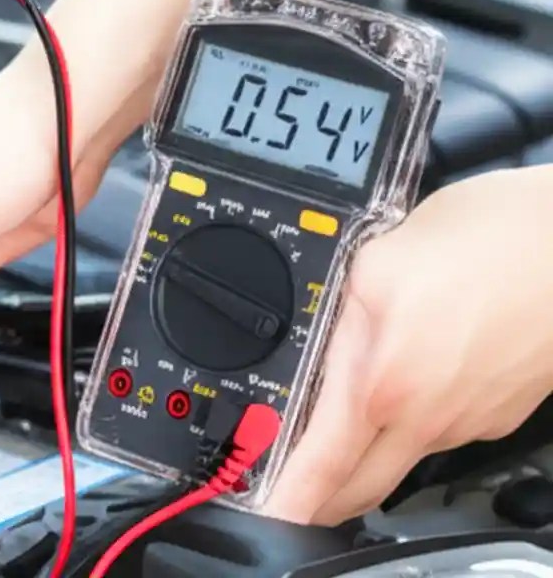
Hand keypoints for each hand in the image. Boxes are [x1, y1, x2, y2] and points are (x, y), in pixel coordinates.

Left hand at [264, 166, 552, 524]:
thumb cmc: (494, 240)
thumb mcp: (376, 262)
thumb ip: (330, 312)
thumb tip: (300, 344)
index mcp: (383, 384)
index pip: (319, 467)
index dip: (283, 498)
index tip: (257, 511)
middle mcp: (426, 418)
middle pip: (356, 485)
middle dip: (312, 494)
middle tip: (279, 481)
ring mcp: (465, 423)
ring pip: (395, 460)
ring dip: (358, 455)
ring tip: (332, 422)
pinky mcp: (493, 416)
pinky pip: (434, 434)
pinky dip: (403, 425)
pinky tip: (401, 384)